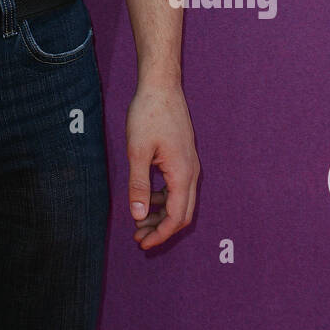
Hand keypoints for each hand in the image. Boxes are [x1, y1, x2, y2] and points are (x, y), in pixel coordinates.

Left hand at [126, 81, 198, 249]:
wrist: (162, 86)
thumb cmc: (149, 115)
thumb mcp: (137, 151)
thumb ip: (139, 186)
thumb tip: (139, 216)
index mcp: (183, 174)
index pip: (176, 218)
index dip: (160, 235)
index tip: (142, 243)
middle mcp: (192, 173)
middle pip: (182, 214)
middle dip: (161, 229)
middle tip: (139, 237)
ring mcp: (190, 164)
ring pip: (180, 201)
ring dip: (162, 214)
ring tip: (140, 221)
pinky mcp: (184, 157)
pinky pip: (178, 187)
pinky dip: (164, 198)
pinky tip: (147, 197)